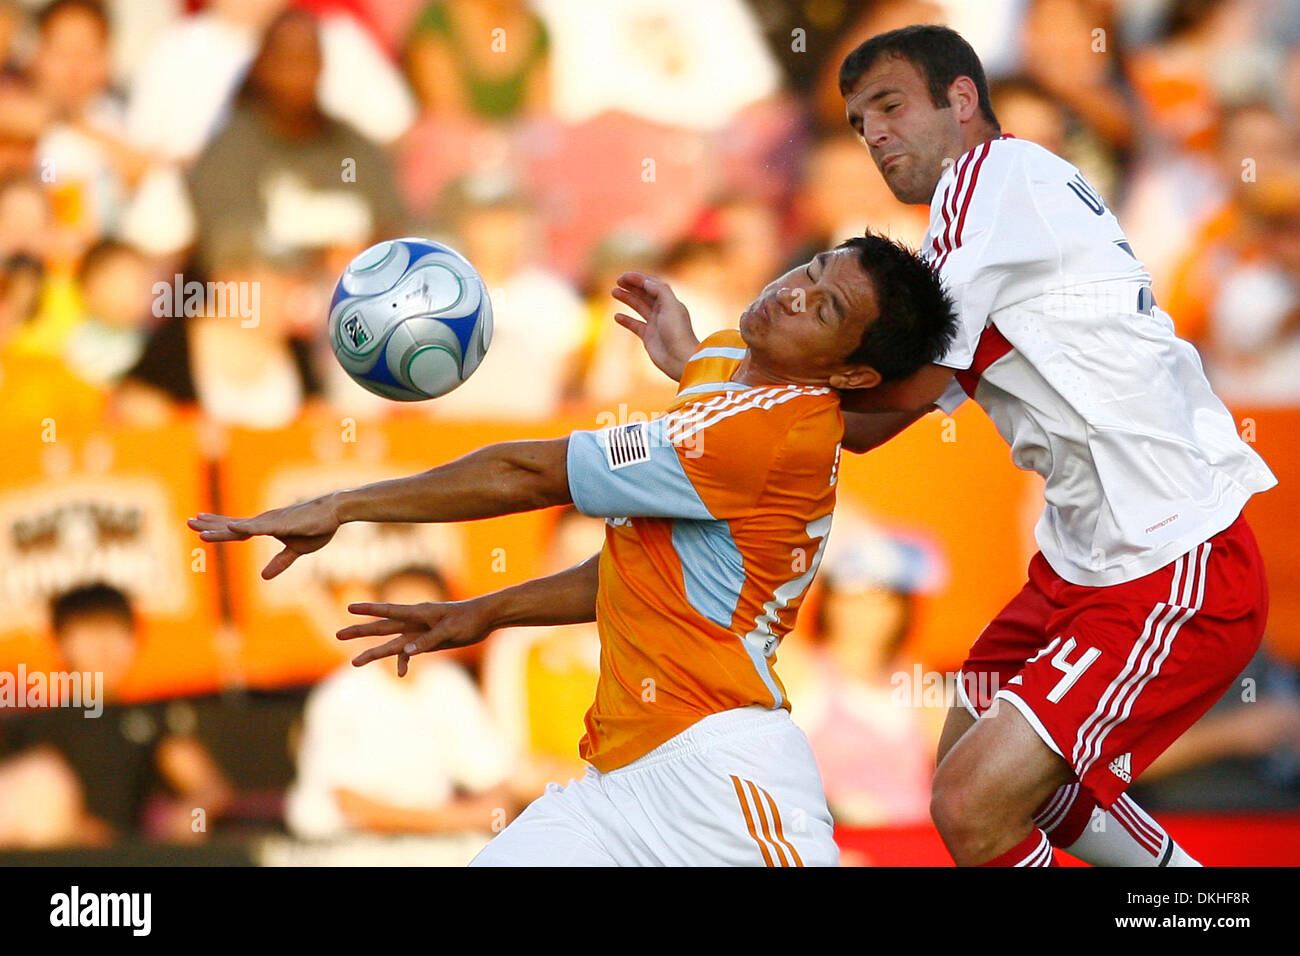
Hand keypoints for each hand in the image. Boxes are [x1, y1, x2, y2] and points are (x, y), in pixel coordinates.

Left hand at [187, 495, 341, 579]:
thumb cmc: (318, 527)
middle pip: (232, 526)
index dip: (219, 529)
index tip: (200, 527)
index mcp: (266, 528)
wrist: (334, 512)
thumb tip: (263, 577)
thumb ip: (280, 562)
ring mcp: (270, 522)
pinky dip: (243, 526)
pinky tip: (229, 525)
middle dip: (210, 524)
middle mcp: (264, 522)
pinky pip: (258, 526)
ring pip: (239, 527)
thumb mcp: (298, 549)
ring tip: (198, 527)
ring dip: (218, 528)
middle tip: (188, 521)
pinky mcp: (281, 523)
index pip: (238, 531)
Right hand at [338, 598, 495, 675]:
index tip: (350, 607)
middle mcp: (415, 621)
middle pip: (383, 627)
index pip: (389, 610)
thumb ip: (427, 641)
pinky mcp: (427, 640)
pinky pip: (410, 651)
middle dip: (360, 631)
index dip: (369, 610)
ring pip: (392, 642)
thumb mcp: (449, 631)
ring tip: (355, 662)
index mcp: (419, 613)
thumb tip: (406, 652)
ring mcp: (419, 631)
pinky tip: (403, 673)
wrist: (485, 619)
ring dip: (375, 652)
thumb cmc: (468, 620)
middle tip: (338, 634)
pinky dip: (405, 661)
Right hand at [611, 272, 698, 382]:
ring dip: (627, 298)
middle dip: (631, 286)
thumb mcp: (671, 307)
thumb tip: (646, 281)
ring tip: (614, 292)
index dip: (638, 279)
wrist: (680, 359)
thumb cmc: (678, 332)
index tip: (624, 277)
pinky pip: (635, 325)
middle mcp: (663, 311)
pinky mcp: (649, 337)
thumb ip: (660, 291)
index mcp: (670, 302)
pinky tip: (617, 316)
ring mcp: (655, 324)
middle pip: (644, 294)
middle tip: (617, 281)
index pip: (652, 285)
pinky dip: (626, 320)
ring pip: (639, 307)